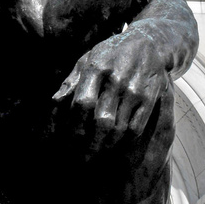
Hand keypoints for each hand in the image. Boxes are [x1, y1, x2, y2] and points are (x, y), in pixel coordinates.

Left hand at [51, 29, 168, 148]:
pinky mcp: (150, 98)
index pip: (82, 103)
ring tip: (93, 157)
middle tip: (79, 160)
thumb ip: (71, 81)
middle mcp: (116, 79)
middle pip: (101, 120)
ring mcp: (135, 90)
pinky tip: (113, 146)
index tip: (65, 143)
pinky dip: (122, 141)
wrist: (150, 42)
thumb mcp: (88, 59)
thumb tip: (54, 103)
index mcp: (96, 68)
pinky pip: (135, 128)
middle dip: (88, 145)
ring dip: (104, 146)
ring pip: (119, 128)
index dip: (73, 125)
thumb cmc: (111, 54)